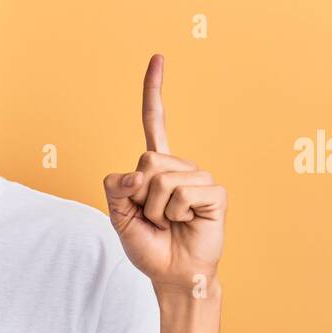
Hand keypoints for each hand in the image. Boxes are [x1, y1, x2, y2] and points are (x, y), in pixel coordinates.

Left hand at [103, 55, 225, 295]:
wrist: (172, 274)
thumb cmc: (148, 246)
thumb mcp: (119, 217)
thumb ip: (116, 189)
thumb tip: (139, 173)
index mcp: (156, 168)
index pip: (155, 123)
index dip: (154, 91)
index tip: (158, 57)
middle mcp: (180, 167)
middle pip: (146, 161)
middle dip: (140, 196)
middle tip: (153, 217)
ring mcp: (200, 178)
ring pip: (162, 180)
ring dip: (157, 210)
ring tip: (169, 223)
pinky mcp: (215, 194)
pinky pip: (183, 194)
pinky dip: (176, 215)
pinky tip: (186, 223)